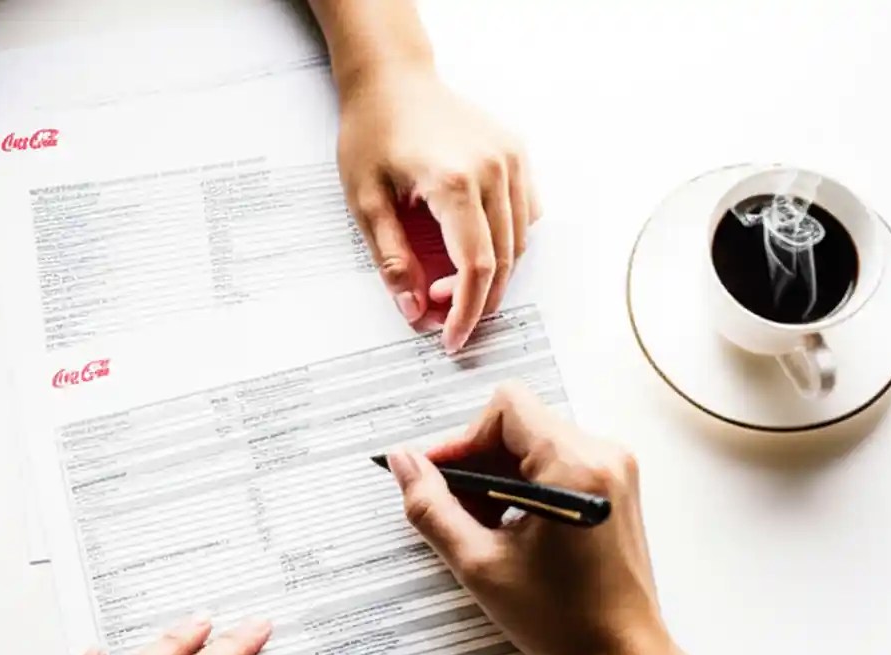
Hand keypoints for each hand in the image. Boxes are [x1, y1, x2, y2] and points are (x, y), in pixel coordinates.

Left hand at [336, 64, 540, 351]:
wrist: (392, 79)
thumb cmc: (374, 131)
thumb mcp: (364, 201)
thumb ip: (391, 259)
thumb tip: (413, 309)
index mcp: (454, 182)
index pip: (475, 268)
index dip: (465, 313)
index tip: (451, 339)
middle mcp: (493, 170)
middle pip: (503, 261)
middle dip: (474, 299)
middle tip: (440, 315)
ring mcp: (511, 160)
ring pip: (520, 242)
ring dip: (492, 275)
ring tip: (448, 282)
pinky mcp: (516, 153)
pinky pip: (525, 214)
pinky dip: (507, 242)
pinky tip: (475, 248)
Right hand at [383, 383, 721, 654]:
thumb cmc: (566, 620)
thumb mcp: (479, 564)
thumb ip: (431, 507)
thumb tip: (404, 463)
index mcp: (575, 466)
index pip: (505, 407)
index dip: (463, 438)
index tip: (439, 475)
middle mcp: (603, 456)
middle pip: (518, 423)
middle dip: (477, 461)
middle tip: (455, 508)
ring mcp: (614, 469)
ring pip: (533, 441)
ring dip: (498, 475)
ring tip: (483, 525)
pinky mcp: (614, 485)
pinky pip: (555, 460)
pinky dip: (523, 484)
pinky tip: (509, 527)